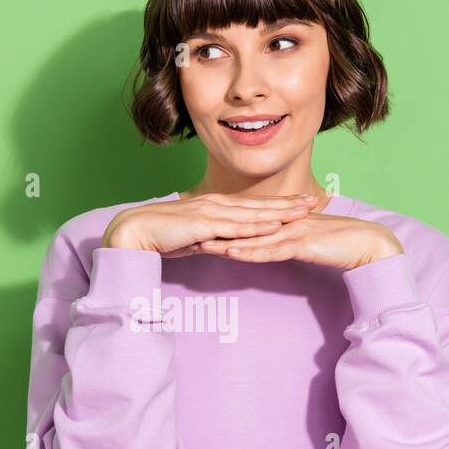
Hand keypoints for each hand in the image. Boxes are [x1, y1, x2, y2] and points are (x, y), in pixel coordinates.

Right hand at [102, 193, 313, 256]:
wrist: (134, 231)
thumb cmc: (160, 236)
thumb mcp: (193, 238)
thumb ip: (211, 239)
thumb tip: (223, 246)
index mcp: (214, 206)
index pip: (252, 204)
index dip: (277, 203)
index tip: (299, 202)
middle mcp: (216, 205)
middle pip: (259, 205)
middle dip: (288, 203)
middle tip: (314, 202)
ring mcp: (211, 213)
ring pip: (253, 214)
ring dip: (279, 213)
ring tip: (303, 213)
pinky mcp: (204, 225)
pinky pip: (235, 228)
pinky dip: (257, 227)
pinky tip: (274, 228)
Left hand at [196, 211, 403, 269]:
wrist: (370, 244)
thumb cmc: (343, 245)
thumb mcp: (310, 244)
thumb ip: (291, 244)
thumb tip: (274, 249)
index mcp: (286, 221)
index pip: (250, 223)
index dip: (225, 225)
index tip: (201, 228)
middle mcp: (286, 223)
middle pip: (245, 227)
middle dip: (217, 231)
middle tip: (190, 233)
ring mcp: (294, 232)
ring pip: (253, 237)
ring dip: (226, 241)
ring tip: (201, 244)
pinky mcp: (303, 244)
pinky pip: (272, 250)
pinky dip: (250, 251)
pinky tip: (232, 253)